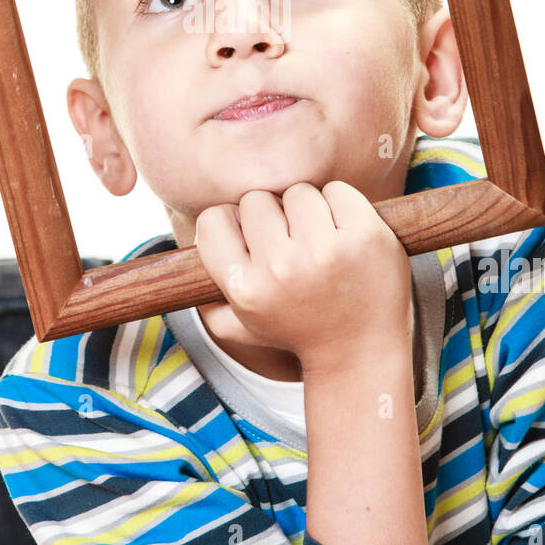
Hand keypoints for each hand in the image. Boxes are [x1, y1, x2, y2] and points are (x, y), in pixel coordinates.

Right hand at [193, 181, 412, 376]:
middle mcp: (281, 268)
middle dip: (273, 216)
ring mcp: (326, 251)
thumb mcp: (241, 326)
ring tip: (320, 242)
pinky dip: (341, 204)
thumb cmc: (296, 331)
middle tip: (292, 245)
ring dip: (308, 209)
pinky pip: (337, 190)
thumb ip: (205, 300)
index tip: (251, 238)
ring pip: (298, 192)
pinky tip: (345, 235)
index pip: (213, 219)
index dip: (231, 222)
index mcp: (245, 288)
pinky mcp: (365, 236)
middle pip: (257, 200)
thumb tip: (179, 264)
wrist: (361, 354)